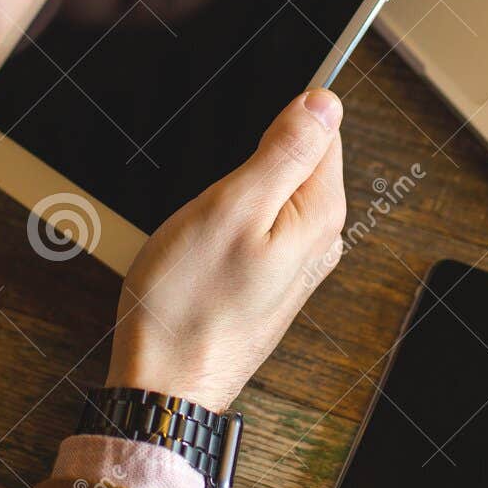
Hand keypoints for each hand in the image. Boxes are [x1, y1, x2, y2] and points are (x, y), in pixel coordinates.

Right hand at [106, 91, 347, 410]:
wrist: (163, 385)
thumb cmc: (187, 303)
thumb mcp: (231, 207)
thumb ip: (284, 152)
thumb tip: (324, 103)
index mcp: (320, 214)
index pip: (323, 130)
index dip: (277, 120)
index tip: (239, 148)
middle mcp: (320, 240)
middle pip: (297, 161)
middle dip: (251, 159)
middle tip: (209, 199)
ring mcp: (296, 264)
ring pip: (271, 194)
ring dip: (234, 193)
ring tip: (200, 228)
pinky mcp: (269, 281)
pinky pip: (256, 226)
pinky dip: (227, 222)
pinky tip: (201, 246)